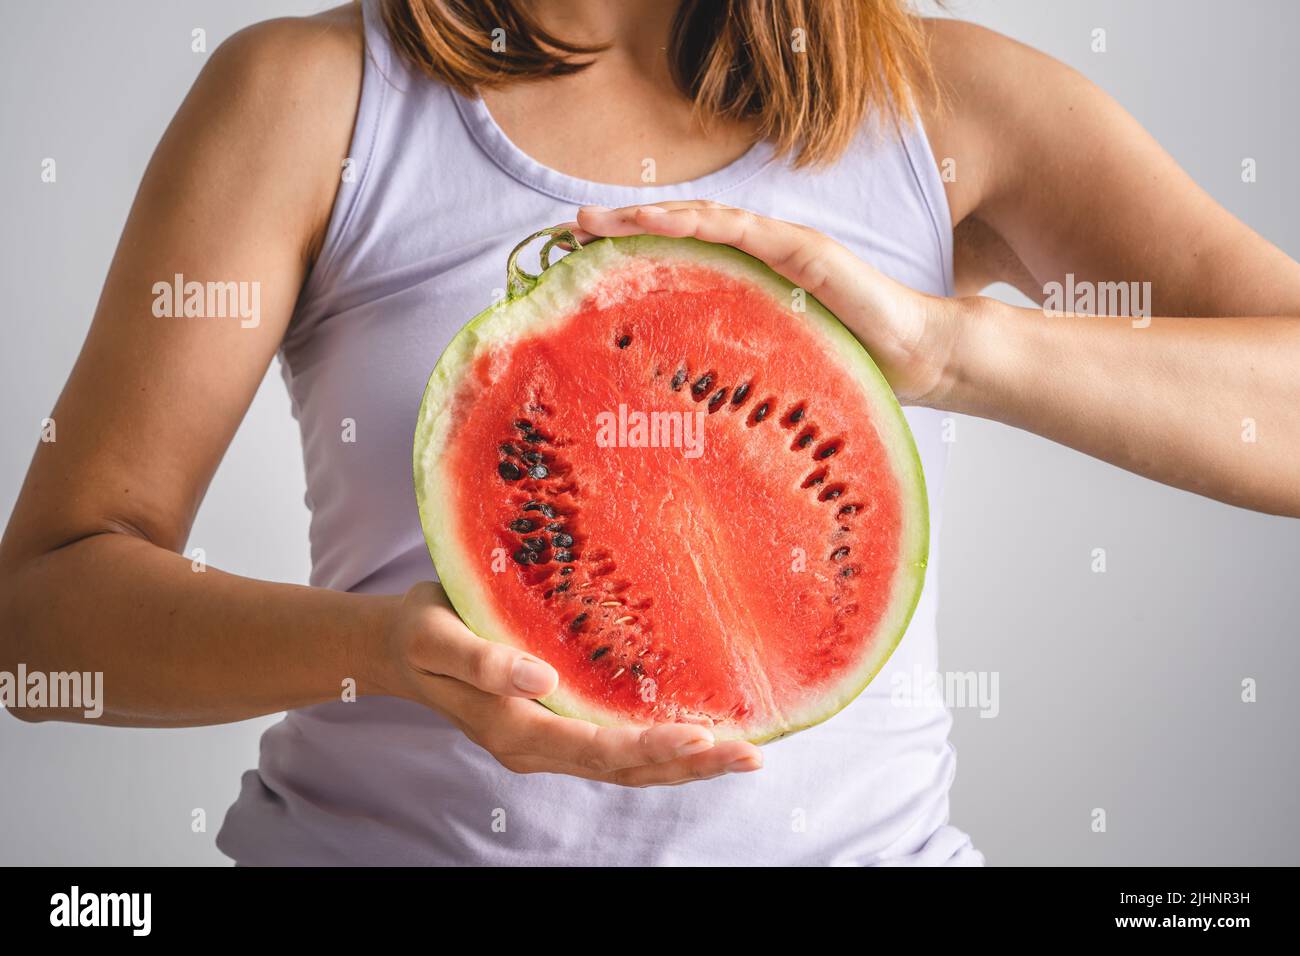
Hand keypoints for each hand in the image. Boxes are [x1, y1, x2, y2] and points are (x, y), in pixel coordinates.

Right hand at [377, 582, 762, 785]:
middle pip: (625, 769)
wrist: (398, 646)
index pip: (595, 749)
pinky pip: (617, 751)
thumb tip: (542, 679)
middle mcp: (538, 746)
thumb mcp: (436, 634)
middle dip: (690, 764)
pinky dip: (662, 751)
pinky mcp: (558, 728)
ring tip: (744, 756)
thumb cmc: (420, 630)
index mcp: (514, 728)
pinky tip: (700, 739)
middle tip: (751, 757)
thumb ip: (482, 660)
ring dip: (686, 765)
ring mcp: (549, 742)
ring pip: (627, 768)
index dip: (650, 747)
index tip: (702, 737)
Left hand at [572, 201, 958, 404]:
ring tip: (590, 222)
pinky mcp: (801, 248)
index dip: (630, 260)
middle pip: (678, 236)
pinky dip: (690, 221)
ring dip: (641, 217)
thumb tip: (680, 430)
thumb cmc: (851, 376)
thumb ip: (732, 385)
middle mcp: (757, 259)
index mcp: (748, 288)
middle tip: (565, 236)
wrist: (922, 359)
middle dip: (621, 233)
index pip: (679, 264)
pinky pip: (737, 228)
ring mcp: (779, 247)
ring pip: (697, 221)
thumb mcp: (770, 382)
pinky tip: (651, 219)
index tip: (578, 271)